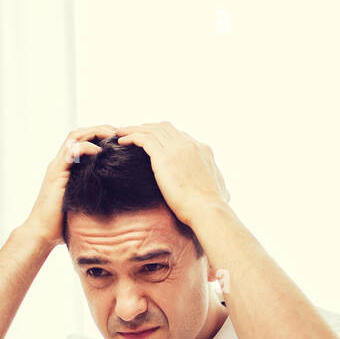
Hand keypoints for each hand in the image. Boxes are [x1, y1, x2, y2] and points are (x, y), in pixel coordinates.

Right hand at [22, 125, 117, 247]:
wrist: (42, 232)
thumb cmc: (62, 222)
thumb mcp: (83, 201)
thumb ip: (93, 191)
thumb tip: (115, 194)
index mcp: (66, 167)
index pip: (81, 140)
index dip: (99, 135)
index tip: (118, 139)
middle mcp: (60, 163)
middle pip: (79, 133)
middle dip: (99, 128)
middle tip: (119, 132)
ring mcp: (57, 167)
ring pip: (73, 137)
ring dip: (94, 132)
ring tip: (111, 135)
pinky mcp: (56, 174)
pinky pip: (69, 152)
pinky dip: (85, 147)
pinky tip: (99, 151)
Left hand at [114, 122, 229, 226]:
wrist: (208, 210)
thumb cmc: (212, 208)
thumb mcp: (219, 189)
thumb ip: (216, 183)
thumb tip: (220, 188)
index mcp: (202, 150)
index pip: (180, 135)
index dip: (163, 135)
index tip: (151, 140)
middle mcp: (190, 144)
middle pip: (163, 128)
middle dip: (147, 128)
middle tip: (132, 132)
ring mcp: (177, 148)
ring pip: (151, 130)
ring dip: (134, 129)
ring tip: (119, 132)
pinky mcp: (164, 157)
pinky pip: (143, 139)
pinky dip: (131, 136)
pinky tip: (121, 140)